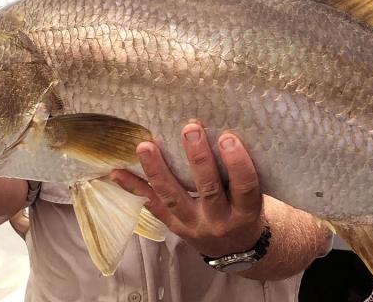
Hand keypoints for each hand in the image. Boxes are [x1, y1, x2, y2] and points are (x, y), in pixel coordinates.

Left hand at [111, 120, 264, 257]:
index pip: (245, 187)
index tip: (228, 137)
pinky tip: (117, 172)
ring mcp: (193, 226)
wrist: (236, 248)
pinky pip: (152, 206)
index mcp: (246, 211)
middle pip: (208, 190)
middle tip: (190, 129)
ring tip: (146, 146)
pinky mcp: (174, 226)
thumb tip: (226, 124)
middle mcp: (219, 221)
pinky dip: (134, 188)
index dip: (237, 163)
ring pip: (173, 198)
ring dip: (158, 171)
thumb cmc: (247, 210)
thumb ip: (241, 172)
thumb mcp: (255, 196)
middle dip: (198, 159)